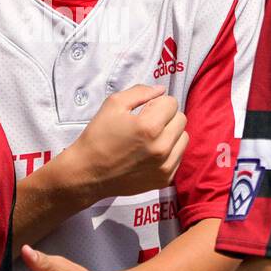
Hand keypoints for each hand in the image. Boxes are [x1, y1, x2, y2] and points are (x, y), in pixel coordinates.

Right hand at [62, 84, 187, 203]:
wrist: (88, 173)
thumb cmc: (98, 136)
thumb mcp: (113, 104)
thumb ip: (140, 92)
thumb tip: (161, 90)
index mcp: (149, 127)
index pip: (172, 103)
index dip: (157, 102)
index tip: (144, 109)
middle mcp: (161, 148)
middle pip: (181, 119)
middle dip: (166, 116)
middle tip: (147, 122)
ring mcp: (165, 166)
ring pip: (183, 138)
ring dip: (171, 133)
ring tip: (150, 138)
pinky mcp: (164, 179)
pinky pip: (179, 156)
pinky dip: (169, 151)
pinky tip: (150, 152)